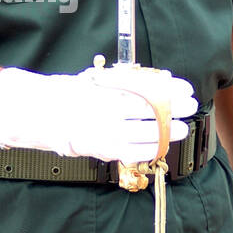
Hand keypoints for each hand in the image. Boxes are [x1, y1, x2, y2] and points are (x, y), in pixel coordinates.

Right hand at [0, 64, 197, 163]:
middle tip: (191, 107)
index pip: (148, 95)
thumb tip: (156, 81)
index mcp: (107, 96)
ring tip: (182, 129)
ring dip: (168, 134)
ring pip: (146, 138)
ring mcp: (106, 136)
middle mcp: (108, 117)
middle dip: (175, 112)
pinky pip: (133, 153)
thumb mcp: (97, 80)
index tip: (185, 89)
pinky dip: (150, 149)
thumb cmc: (69, 92)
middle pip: (151, 116)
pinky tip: (161, 144)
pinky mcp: (103, 150)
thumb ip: (124, 83)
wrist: (41, 115)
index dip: (170, 94)